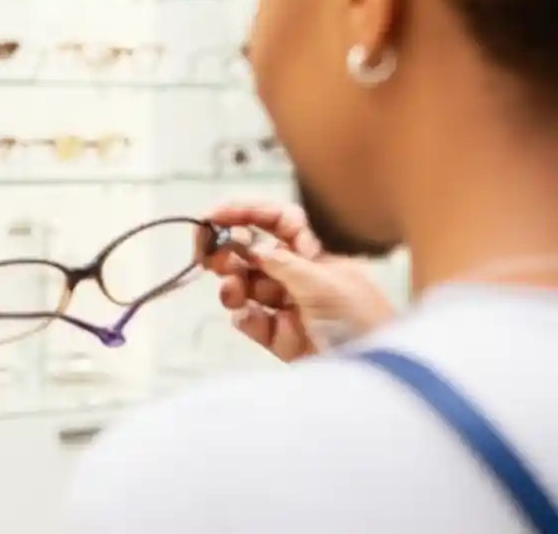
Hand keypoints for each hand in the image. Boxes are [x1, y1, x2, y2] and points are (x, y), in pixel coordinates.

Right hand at [202, 201, 395, 360]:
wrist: (379, 376)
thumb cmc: (363, 321)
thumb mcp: (325, 284)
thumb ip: (283, 264)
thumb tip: (250, 246)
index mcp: (315, 256)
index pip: (277, 223)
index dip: (247, 213)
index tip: (214, 216)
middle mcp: (299, 277)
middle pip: (253, 255)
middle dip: (230, 252)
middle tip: (210, 257)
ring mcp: (288, 309)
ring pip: (246, 287)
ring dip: (232, 286)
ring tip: (232, 292)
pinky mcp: (280, 339)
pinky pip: (250, 321)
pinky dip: (245, 318)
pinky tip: (250, 319)